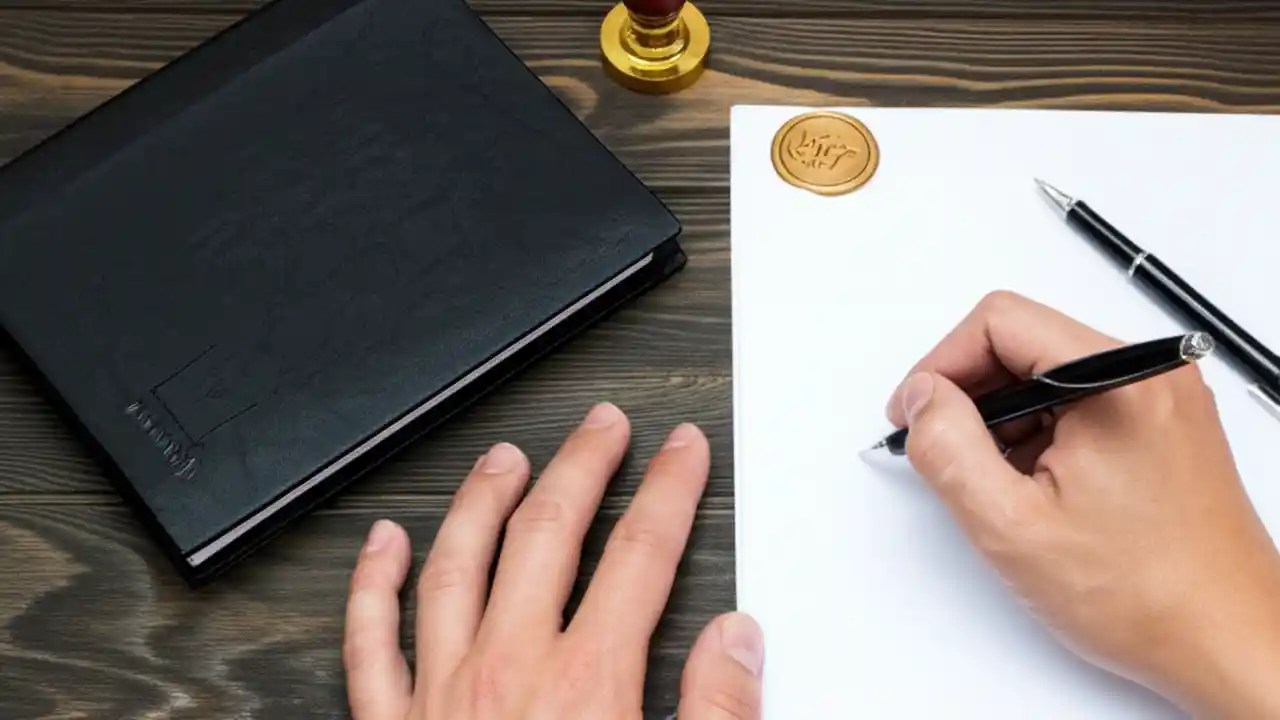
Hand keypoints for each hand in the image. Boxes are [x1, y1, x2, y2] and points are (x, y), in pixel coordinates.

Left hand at [342, 403, 763, 719]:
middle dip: (582, 466)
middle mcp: (506, 674)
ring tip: (506, 457)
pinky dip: (373, 583)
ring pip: (456, 564)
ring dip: (483, 499)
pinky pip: (369, 639)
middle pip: (548, 533)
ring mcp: (438, 696)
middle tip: (603, 427)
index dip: (667, 491)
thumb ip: (718, 716)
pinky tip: (382, 543)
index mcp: (585, 688)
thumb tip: (737, 638)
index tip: (681, 453)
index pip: (640, 556)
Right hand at [886, 291, 1279, 717]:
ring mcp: (1162, 398)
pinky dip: (1042, 435)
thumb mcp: (1011, 525)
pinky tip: (1036, 488)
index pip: (1000, 322)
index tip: (917, 413)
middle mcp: (1150, 374)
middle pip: (1025, 342)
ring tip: (1002, 486)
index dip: (942, 365)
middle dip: (972, 396)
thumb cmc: (1145, 595)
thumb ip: (948, 447)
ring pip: (1050, 374)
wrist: (1227, 643)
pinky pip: (1081, 402)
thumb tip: (920, 396)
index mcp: (1119, 380)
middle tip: (948, 456)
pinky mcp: (1164, 425)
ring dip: (1007, 420)